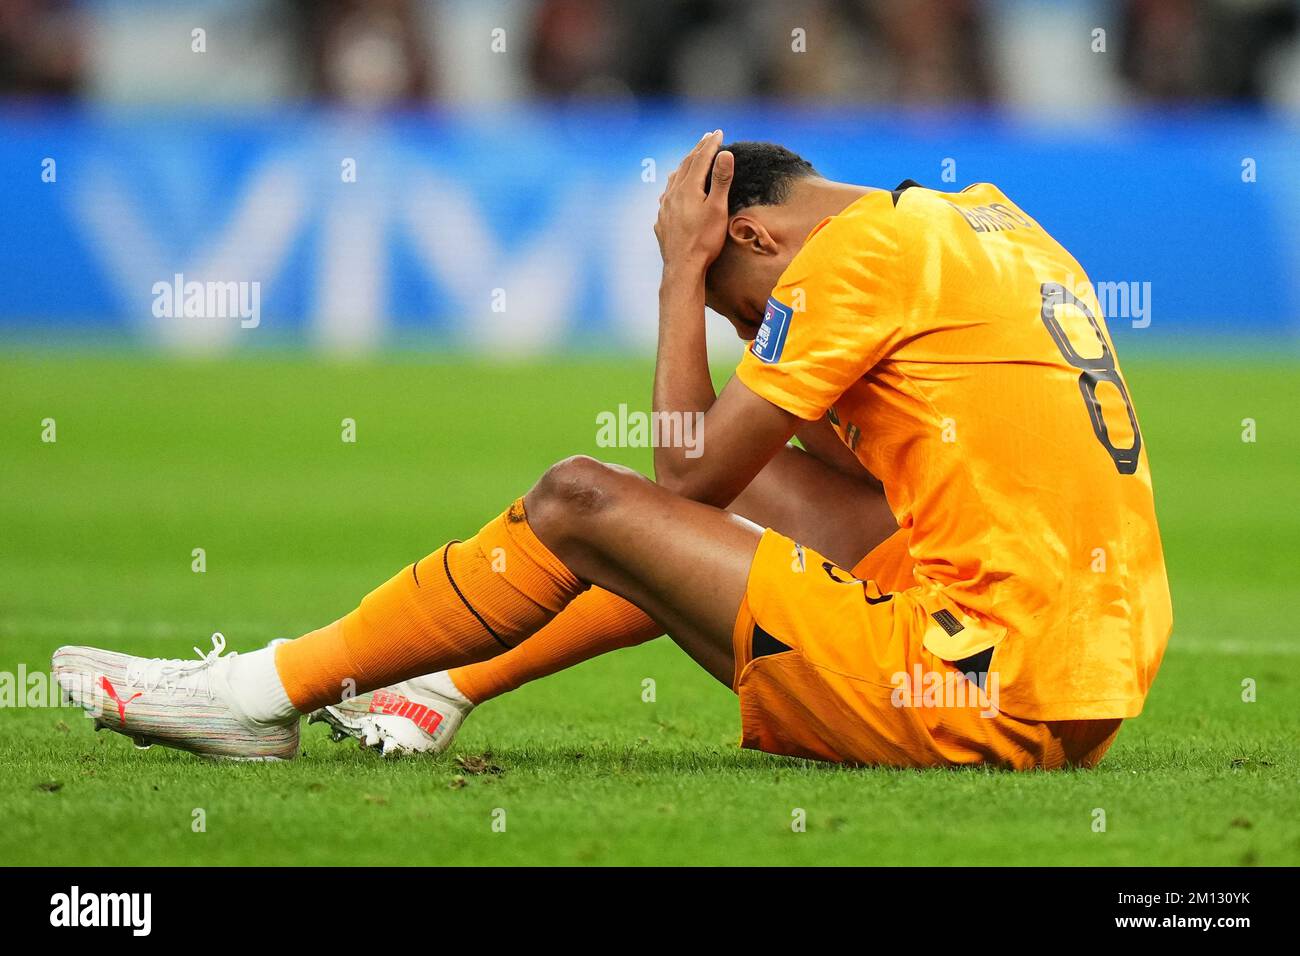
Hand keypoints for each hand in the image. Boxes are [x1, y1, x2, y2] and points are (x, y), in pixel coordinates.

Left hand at [654, 130, 733, 271]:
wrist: (683, 268)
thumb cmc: (704, 240)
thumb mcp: (717, 208)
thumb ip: (720, 180)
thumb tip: (725, 154)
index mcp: (687, 188)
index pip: (700, 159)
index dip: (710, 145)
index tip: (719, 133)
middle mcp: (672, 194)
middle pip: (686, 165)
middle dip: (698, 150)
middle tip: (707, 138)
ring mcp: (664, 207)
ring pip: (673, 179)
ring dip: (684, 166)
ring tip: (691, 159)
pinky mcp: (662, 220)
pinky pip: (667, 195)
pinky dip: (674, 185)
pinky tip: (673, 190)